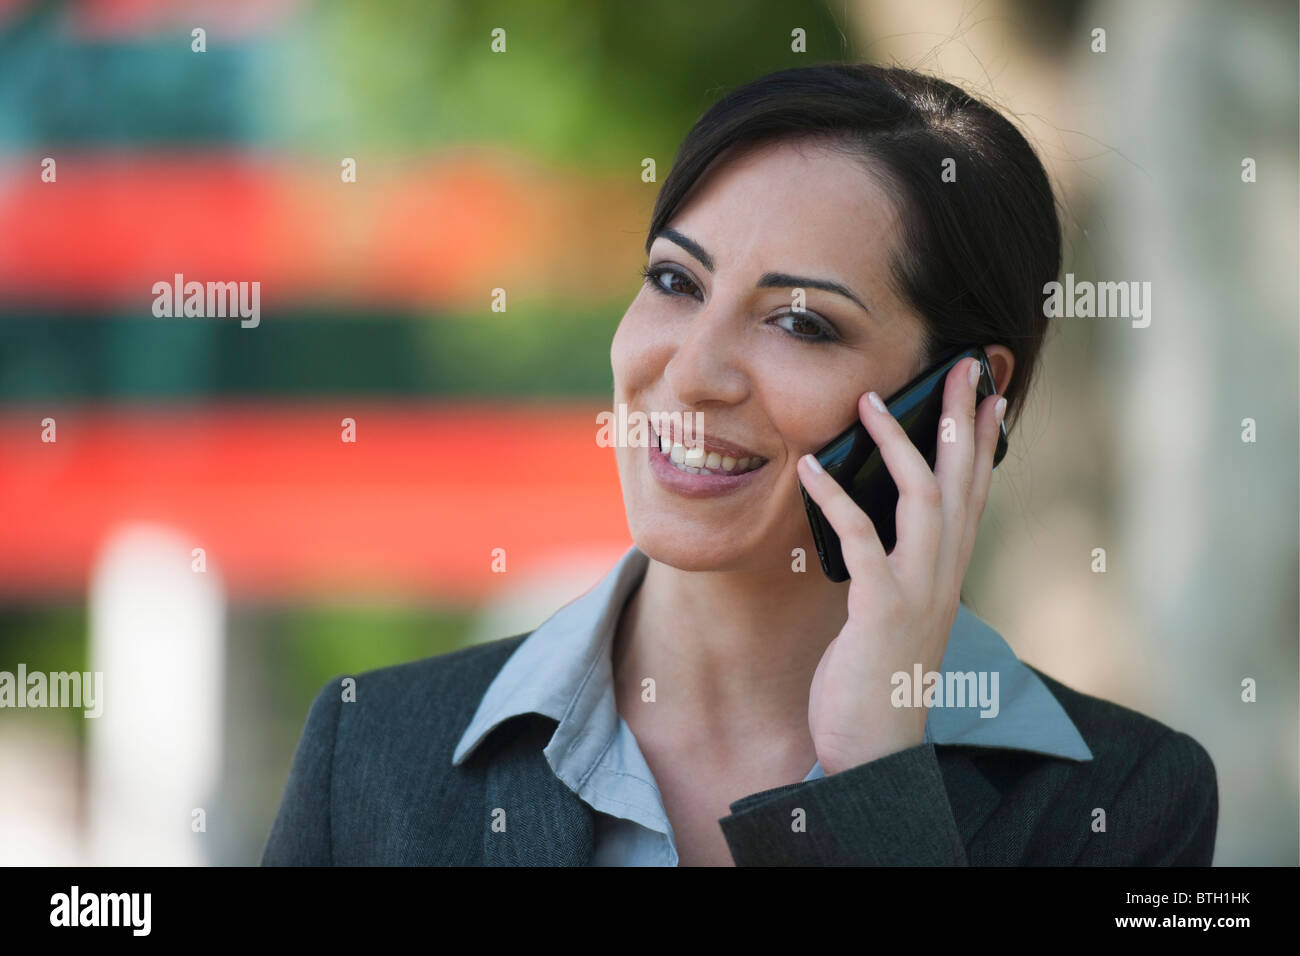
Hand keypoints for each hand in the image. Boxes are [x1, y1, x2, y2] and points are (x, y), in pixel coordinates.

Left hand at [799, 357, 1006, 774]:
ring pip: (924, 498)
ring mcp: (920, 592)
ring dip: (898, 444)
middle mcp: (945, 576)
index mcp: (949, 574)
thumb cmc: (878, 680)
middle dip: (961, 420)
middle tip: (958, 366)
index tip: (988, 393)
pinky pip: (864, 539)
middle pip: (962, 482)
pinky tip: (809, 469)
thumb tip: (872, 524)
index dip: (983, 442)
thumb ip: (894, 570)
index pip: (975, 494)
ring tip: (868, 400)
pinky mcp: (883, 610)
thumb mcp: (894, 613)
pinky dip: (836, 498)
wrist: (876, 751)